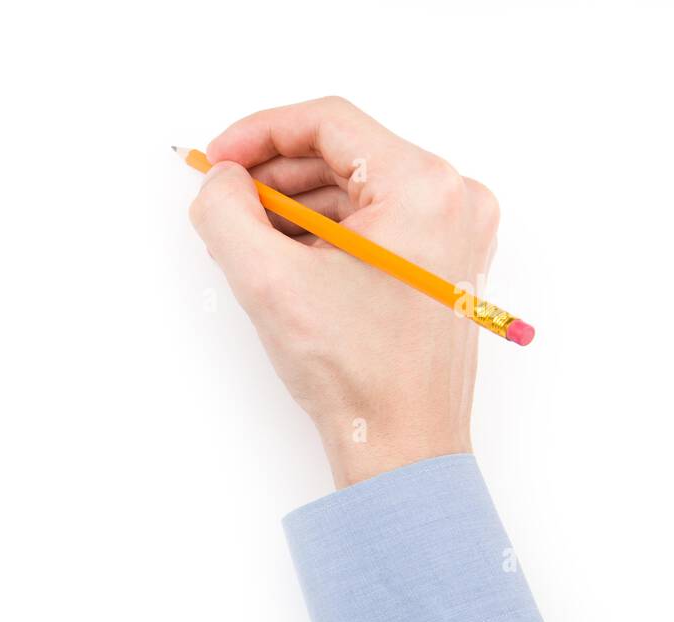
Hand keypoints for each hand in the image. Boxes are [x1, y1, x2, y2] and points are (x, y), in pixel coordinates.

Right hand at [189, 97, 497, 487]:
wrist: (403, 446)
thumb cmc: (358, 376)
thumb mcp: (270, 283)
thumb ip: (227, 214)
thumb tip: (219, 181)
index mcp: (425, 188)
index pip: (329, 122)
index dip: (260, 134)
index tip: (218, 160)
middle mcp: (454, 198)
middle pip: (343, 154)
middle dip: (275, 177)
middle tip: (227, 204)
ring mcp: (455, 232)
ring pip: (356, 189)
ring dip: (296, 207)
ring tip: (253, 242)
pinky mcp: (443, 262)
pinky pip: (374, 222)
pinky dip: (326, 233)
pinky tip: (289, 262)